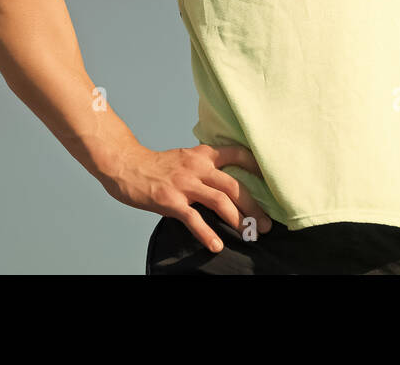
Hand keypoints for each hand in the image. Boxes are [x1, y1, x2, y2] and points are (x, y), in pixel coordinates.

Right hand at [105, 143, 272, 252]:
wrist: (126, 165)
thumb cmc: (157, 166)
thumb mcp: (185, 158)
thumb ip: (205, 167)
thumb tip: (226, 184)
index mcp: (203, 155)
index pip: (238, 154)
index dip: (257, 166)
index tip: (272, 182)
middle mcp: (198, 167)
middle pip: (235, 186)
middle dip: (254, 206)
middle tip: (265, 224)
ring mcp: (185, 184)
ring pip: (221, 201)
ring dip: (238, 219)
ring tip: (248, 234)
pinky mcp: (170, 200)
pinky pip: (194, 219)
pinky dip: (207, 234)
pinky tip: (216, 246)